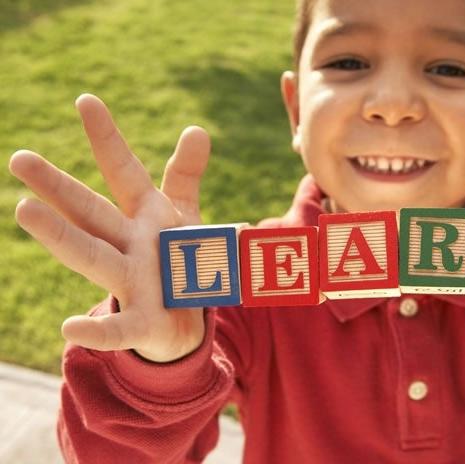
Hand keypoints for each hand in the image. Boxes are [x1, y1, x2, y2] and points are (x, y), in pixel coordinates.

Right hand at [9, 94, 210, 361]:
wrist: (183, 322)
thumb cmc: (177, 261)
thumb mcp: (185, 215)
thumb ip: (185, 176)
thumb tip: (196, 129)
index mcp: (145, 216)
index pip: (124, 172)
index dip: (108, 139)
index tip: (86, 100)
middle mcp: (131, 245)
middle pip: (91, 213)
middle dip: (58, 188)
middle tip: (19, 159)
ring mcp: (132, 283)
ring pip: (94, 257)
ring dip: (61, 236)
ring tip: (24, 210)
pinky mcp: (142, 324)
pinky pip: (119, 329)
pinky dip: (98, 331)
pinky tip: (69, 328)